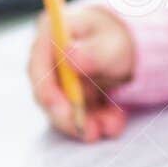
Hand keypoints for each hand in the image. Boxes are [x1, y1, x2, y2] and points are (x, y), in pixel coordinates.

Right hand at [27, 2, 136, 141]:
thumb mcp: (111, 43)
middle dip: (69, 117)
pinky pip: (80, 114)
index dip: (47, 92)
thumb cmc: (117, 36)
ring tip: (111, 127)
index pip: (38, 67)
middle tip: (89, 132)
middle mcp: (48, 59)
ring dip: (86, 123)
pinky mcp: (71, 96)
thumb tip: (68, 55)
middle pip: (48, 94)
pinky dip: (96, 121)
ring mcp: (58, 80)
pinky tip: (114, 123)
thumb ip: (92, 52)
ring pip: (64, 109)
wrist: (130, 45)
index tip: (63, 110)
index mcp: (51, 34)